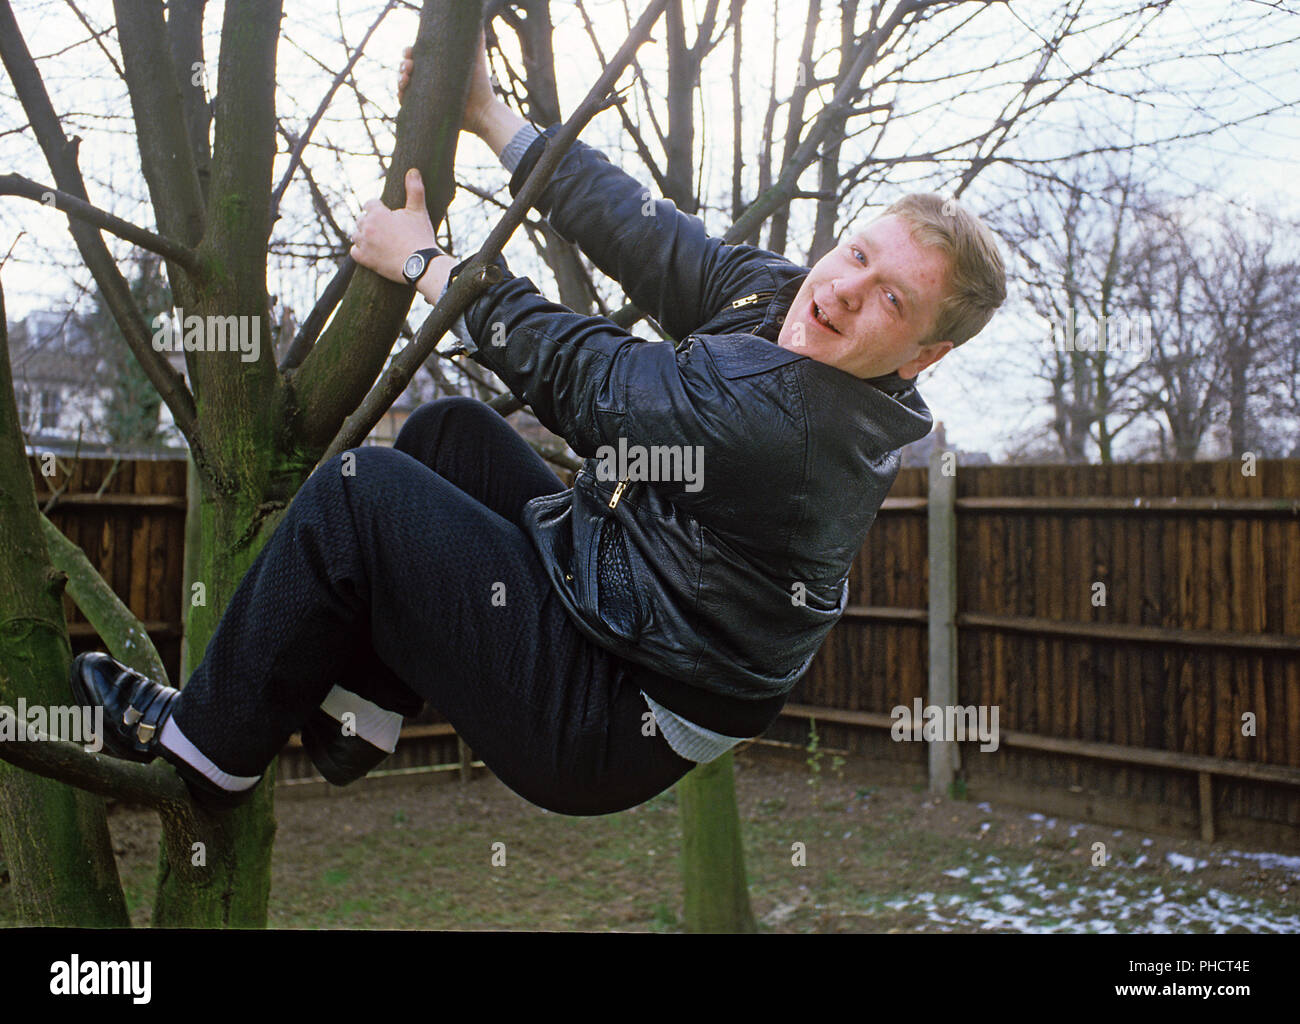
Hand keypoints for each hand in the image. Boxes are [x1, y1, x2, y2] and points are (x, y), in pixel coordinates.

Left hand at [350, 168, 439, 283]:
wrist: (420, 265)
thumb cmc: (420, 237)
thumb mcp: (418, 211)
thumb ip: (414, 190)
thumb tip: (413, 171)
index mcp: (377, 213)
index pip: (370, 204)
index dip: (378, 208)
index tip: (385, 214)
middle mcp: (366, 227)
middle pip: (361, 219)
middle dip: (371, 222)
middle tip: (384, 229)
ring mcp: (364, 244)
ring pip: (356, 235)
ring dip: (363, 235)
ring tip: (376, 239)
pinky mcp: (364, 259)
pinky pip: (354, 252)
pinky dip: (359, 250)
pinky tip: (369, 251)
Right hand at [398, 25, 496, 134]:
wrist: (481, 110)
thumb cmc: (479, 85)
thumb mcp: (475, 60)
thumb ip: (476, 41)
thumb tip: (476, 25)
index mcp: (434, 65)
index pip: (415, 55)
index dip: (408, 52)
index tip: (410, 53)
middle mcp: (427, 78)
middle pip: (406, 68)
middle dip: (403, 65)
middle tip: (409, 67)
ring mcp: (424, 93)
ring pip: (403, 83)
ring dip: (399, 79)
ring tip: (406, 79)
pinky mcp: (424, 109)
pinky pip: (406, 102)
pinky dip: (401, 97)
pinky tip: (402, 94)